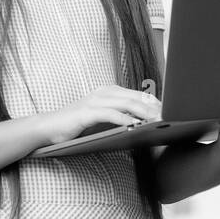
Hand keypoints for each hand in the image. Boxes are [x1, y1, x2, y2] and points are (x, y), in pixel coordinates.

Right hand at [40, 84, 162, 145]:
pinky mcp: (86, 112)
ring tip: (158, 120)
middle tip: (170, 117)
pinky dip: (124, 119)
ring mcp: (94, 101)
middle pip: (136, 97)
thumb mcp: (102, 119)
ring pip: (126, 104)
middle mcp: (103, 92)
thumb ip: (120, 118)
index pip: (138, 94)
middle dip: (154, 107)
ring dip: (144, 112)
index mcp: (109, 92)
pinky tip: (135, 125)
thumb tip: (143, 125)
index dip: (155, 102)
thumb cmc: (77, 125)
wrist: (48, 127)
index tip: (171, 112)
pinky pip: (110, 114)